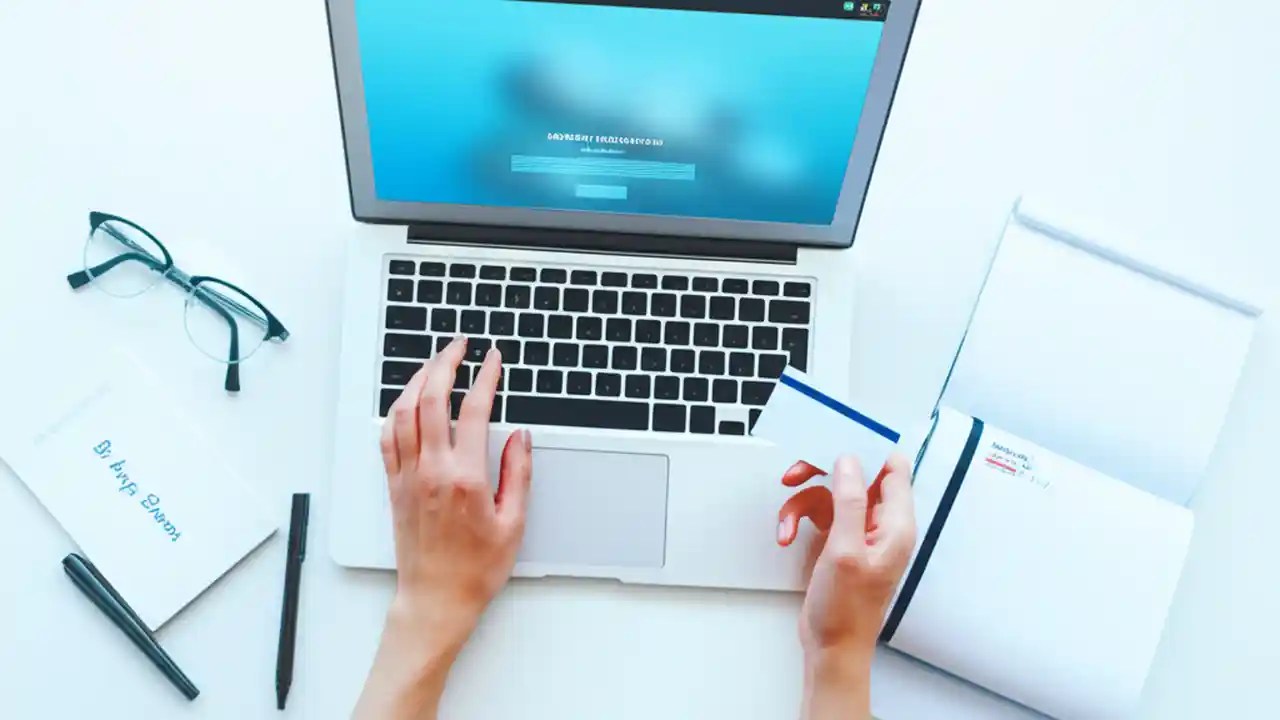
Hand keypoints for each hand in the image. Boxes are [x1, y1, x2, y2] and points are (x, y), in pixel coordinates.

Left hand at [354, 336, 532, 719]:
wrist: (435, 600)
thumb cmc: (475, 569)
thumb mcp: (514, 523)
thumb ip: (518, 473)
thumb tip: (520, 436)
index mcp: (464, 478)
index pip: (473, 411)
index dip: (485, 377)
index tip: (493, 358)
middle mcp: (431, 471)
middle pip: (431, 399)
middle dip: (444, 362)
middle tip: (459, 345)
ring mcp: (407, 477)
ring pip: (403, 412)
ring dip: (417, 380)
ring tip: (434, 364)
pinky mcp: (393, 487)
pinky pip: (387, 437)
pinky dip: (396, 411)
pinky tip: (406, 402)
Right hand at [777, 453, 915, 719]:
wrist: (831, 648)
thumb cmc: (845, 612)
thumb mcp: (845, 551)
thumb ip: (850, 502)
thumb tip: (850, 461)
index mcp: (895, 524)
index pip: (892, 467)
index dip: (866, 450)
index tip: (835, 440)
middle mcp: (881, 523)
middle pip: (854, 475)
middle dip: (821, 472)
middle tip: (795, 473)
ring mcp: (859, 531)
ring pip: (829, 493)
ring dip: (802, 503)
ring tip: (786, 523)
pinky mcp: (839, 541)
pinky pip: (818, 514)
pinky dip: (798, 520)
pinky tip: (787, 536)